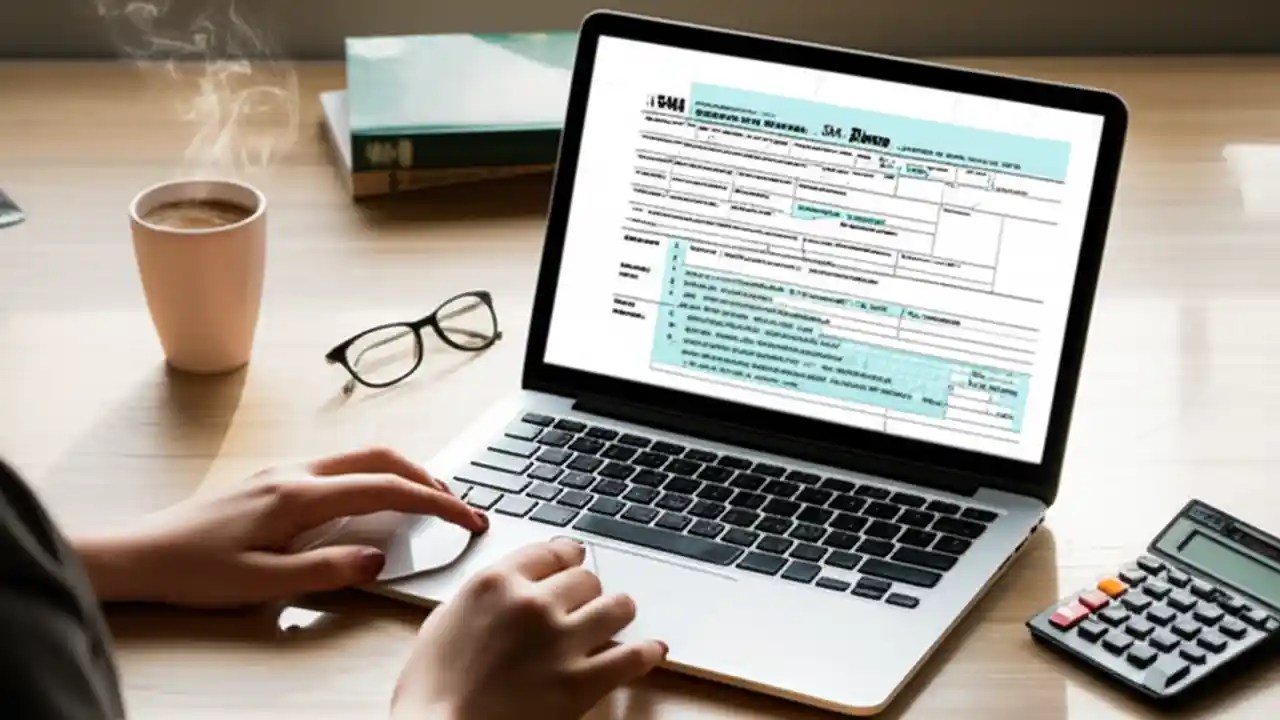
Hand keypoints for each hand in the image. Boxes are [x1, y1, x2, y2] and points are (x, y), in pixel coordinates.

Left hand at [74, 447, 486, 607]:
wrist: (140, 554)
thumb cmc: (193, 571)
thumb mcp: (263, 584)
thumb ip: (327, 571)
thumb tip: (378, 560)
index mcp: (298, 496)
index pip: (386, 488)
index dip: (436, 502)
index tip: (468, 518)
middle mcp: (295, 472)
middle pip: (381, 457)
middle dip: (429, 477)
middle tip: (459, 506)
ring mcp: (284, 470)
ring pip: (361, 456)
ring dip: (402, 473)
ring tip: (428, 502)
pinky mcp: (274, 479)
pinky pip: (340, 466)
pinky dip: (375, 476)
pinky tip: (376, 501)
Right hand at [390, 538, 666, 719]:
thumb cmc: (430, 692)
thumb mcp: (442, 623)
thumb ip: (481, 598)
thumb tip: (503, 590)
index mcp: (495, 584)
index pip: (551, 552)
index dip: (568, 557)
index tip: (574, 561)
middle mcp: (532, 604)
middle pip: (585, 578)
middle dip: (586, 592)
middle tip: (584, 604)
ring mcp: (560, 642)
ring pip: (616, 606)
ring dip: (617, 612)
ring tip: (616, 619)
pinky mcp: (580, 683)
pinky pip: (632, 656)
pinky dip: (646, 652)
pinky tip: (652, 650)